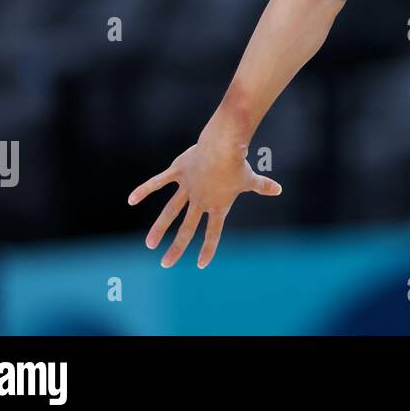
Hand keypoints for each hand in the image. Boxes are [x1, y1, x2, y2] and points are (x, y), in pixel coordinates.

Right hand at [128, 135, 282, 268]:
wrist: (223, 146)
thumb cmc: (238, 163)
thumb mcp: (251, 178)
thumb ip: (262, 186)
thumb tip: (278, 190)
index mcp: (218, 205)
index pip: (213, 232)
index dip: (208, 248)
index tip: (200, 264)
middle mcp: (200, 200)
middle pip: (187, 228)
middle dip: (177, 248)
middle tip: (165, 264)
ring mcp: (187, 187)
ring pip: (170, 211)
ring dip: (159, 228)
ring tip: (149, 244)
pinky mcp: (178, 172)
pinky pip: (158, 182)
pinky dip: (144, 190)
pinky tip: (131, 200)